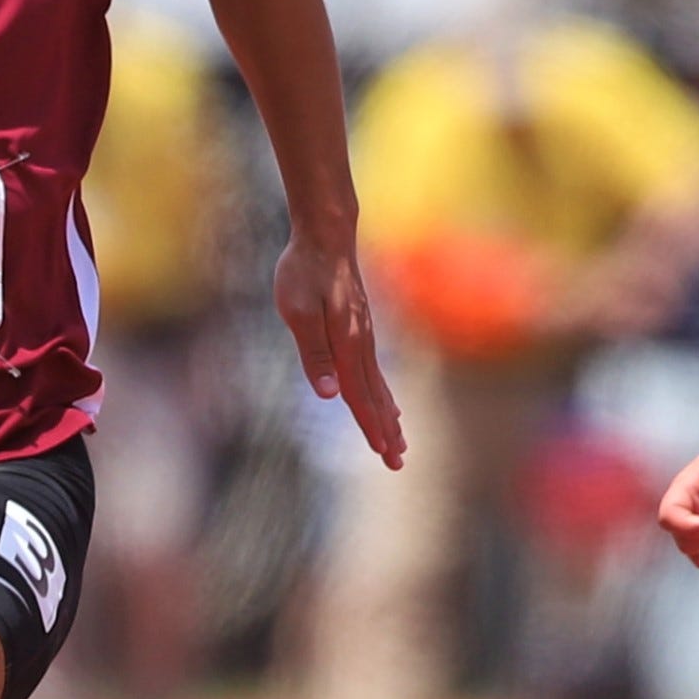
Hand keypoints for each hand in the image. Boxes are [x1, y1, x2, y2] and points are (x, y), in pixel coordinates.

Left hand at [275, 223, 405, 467]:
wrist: (326, 236)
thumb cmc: (304, 272)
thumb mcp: (299, 312)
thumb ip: (314, 353)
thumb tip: (328, 393)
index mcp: (346, 345)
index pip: (359, 396)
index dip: (371, 426)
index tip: (385, 454)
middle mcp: (361, 344)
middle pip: (375, 397)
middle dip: (386, 431)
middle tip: (398, 462)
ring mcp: (363, 336)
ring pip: (378, 385)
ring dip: (388, 415)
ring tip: (399, 441)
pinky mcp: (360, 329)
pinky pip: (375, 370)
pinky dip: (384, 393)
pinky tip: (388, 401)